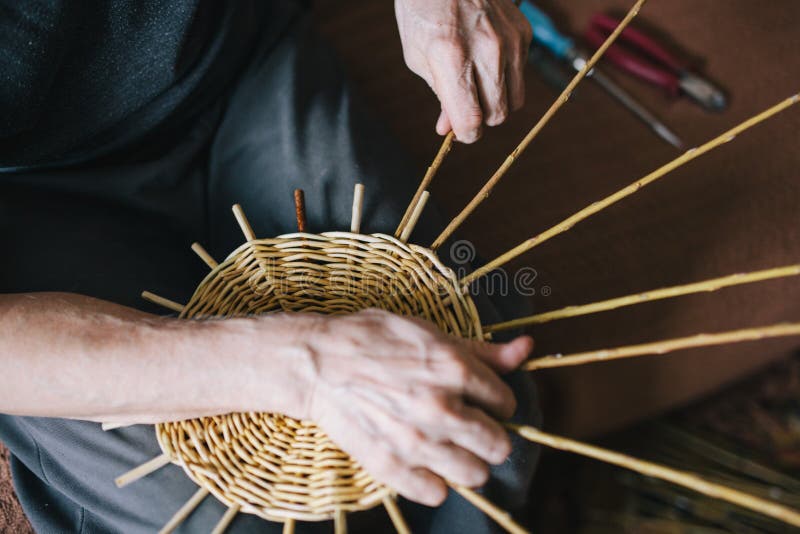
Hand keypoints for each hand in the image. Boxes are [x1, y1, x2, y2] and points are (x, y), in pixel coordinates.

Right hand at [304, 308, 532, 505]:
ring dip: (468, 463)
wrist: (318, 363)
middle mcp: (442, 409)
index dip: (495, 402)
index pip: (506, 404)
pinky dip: (434, 482)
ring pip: (475, 475)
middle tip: (470, 427)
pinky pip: (436, 493)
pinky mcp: (392, 466)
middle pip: (498, 446)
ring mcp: (417, 442)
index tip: (480, 400)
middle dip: (489, 437)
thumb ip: (483, 350)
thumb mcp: (430, 333)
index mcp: (455, 370)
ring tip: (451, 448)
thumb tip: (526, 349)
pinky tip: (424, 463)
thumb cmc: (373, 340)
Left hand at [395, 0, 532, 142]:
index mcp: (452, 57)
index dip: (466, 132)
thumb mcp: (418, 57)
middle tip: (466, 103)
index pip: (471, 120)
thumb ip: (440, 95)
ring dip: (496, 100)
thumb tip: (451, 129)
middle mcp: (487, 50)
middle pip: (498, 115)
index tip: (461, 129)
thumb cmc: (424, 12)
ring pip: (515, 100)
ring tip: (477, 82)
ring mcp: (510, 40)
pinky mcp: (523, 32)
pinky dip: (505, 75)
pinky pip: (521, 74)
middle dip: (481, 117)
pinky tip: (487, 56)